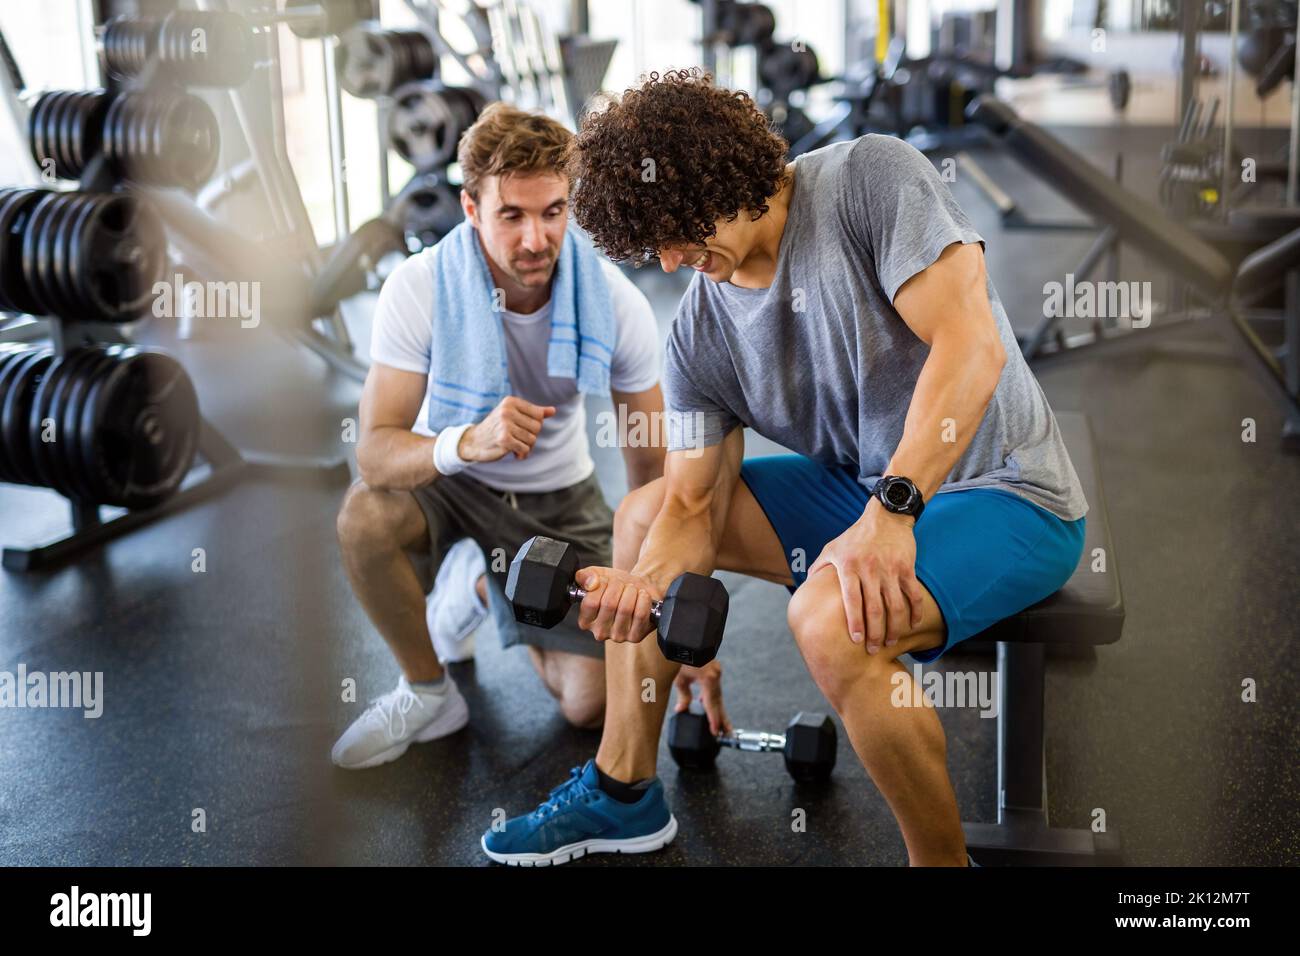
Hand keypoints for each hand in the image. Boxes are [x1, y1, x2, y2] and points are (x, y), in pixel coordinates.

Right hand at [459, 396, 555, 461]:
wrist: (474, 441)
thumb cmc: (497, 428)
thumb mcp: (513, 416)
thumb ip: (534, 413)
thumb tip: (553, 411)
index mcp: (510, 402)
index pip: (538, 414)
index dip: (534, 425)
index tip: (522, 428)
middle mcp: (507, 411)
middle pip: (537, 427)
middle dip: (531, 436)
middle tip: (518, 439)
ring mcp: (505, 425)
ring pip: (532, 439)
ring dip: (527, 447)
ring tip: (516, 446)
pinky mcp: (504, 439)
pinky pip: (525, 449)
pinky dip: (522, 454)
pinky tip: (514, 453)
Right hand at [574, 566, 661, 643]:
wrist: (637, 588)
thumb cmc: (614, 586)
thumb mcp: (595, 575)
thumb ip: (584, 576)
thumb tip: (592, 584)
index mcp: (585, 620)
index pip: (590, 603)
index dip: (601, 586)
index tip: (606, 581)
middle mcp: (599, 632)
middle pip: (609, 604)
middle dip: (618, 586)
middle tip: (621, 584)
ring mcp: (617, 636)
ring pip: (625, 608)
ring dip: (631, 591)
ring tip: (631, 590)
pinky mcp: (635, 636)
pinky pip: (640, 614)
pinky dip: (643, 599)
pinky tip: (642, 596)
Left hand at [672, 660, 731, 735]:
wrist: (684, 637)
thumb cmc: (678, 655)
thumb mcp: (678, 677)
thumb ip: (683, 695)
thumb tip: (682, 710)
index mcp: (708, 677)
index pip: (712, 703)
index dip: (714, 718)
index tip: (716, 731)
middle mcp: (715, 675)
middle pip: (718, 701)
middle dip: (721, 718)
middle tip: (726, 734)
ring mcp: (716, 671)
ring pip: (717, 695)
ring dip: (718, 710)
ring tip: (724, 726)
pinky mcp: (712, 669)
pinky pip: (714, 688)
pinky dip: (712, 698)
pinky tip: (705, 704)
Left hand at [806, 500, 926, 653]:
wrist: (885, 517)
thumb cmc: (854, 536)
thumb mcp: (832, 548)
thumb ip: (819, 568)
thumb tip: (806, 588)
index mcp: (849, 566)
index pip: (851, 600)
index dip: (854, 622)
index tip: (855, 640)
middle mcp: (869, 569)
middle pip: (874, 608)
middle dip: (875, 632)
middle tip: (873, 650)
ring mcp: (890, 569)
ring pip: (895, 605)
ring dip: (894, 627)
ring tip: (891, 641)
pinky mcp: (907, 567)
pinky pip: (913, 594)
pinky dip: (914, 612)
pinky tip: (912, 625)